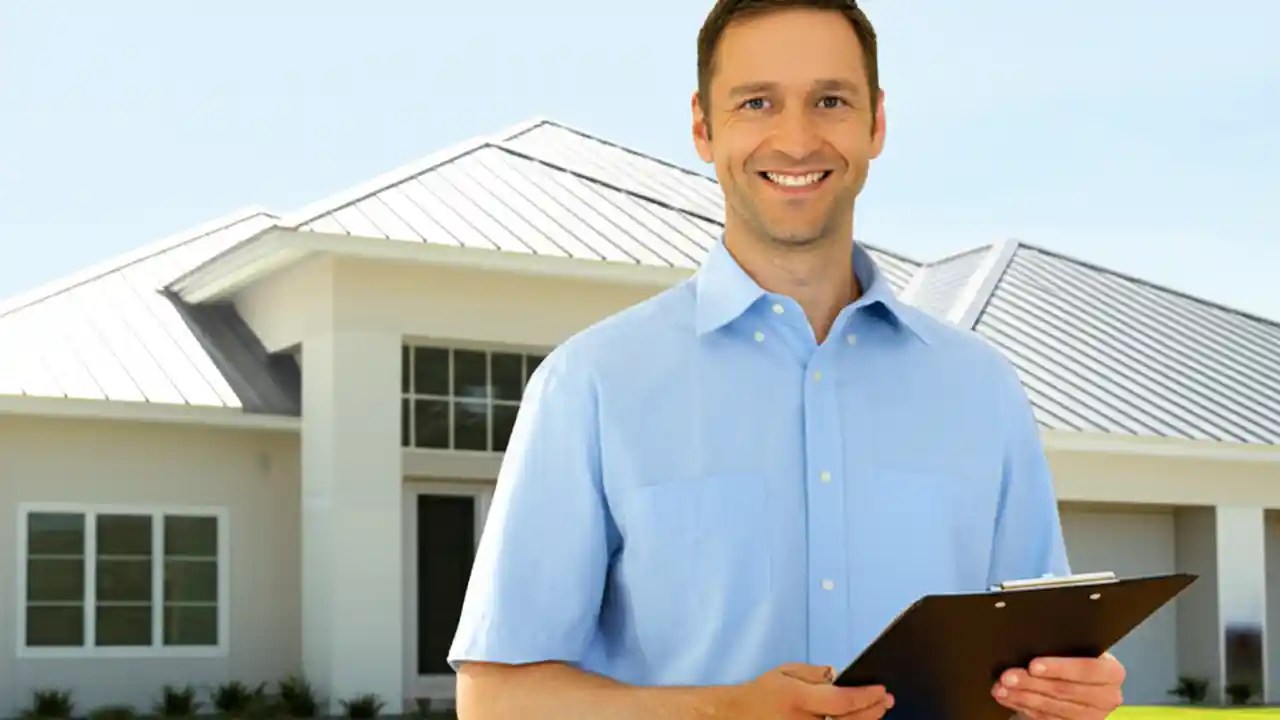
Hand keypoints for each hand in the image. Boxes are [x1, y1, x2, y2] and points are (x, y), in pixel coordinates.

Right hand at [718, 663, 893, 718]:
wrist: (739, 717)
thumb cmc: (763, 693)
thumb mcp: (786, 672)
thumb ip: (814, 673)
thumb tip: (840, 675)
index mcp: (798, 700)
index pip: (842, 701)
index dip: (866, 696)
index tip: (881, 690)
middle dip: (873, 711)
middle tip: (886, 700)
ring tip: (877, 712)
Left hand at [991, 651, 1124, 718]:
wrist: (1077, 678)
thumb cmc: (1073, 656)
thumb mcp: (1075, 648)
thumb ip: (1062, 645)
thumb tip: (1032, 638)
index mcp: (1112, 672)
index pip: (1087, 669)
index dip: (1059, 668)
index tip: (1033, 665)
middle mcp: (1108, 697)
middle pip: (1065, 690)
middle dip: (1031, 683)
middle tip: (1007, 676)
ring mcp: (1093, 716)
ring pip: (1052, 707)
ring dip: (1022, 697)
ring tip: (1001, 688)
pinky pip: (1047, 718)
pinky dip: (1023, 707)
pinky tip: (1009, 698)